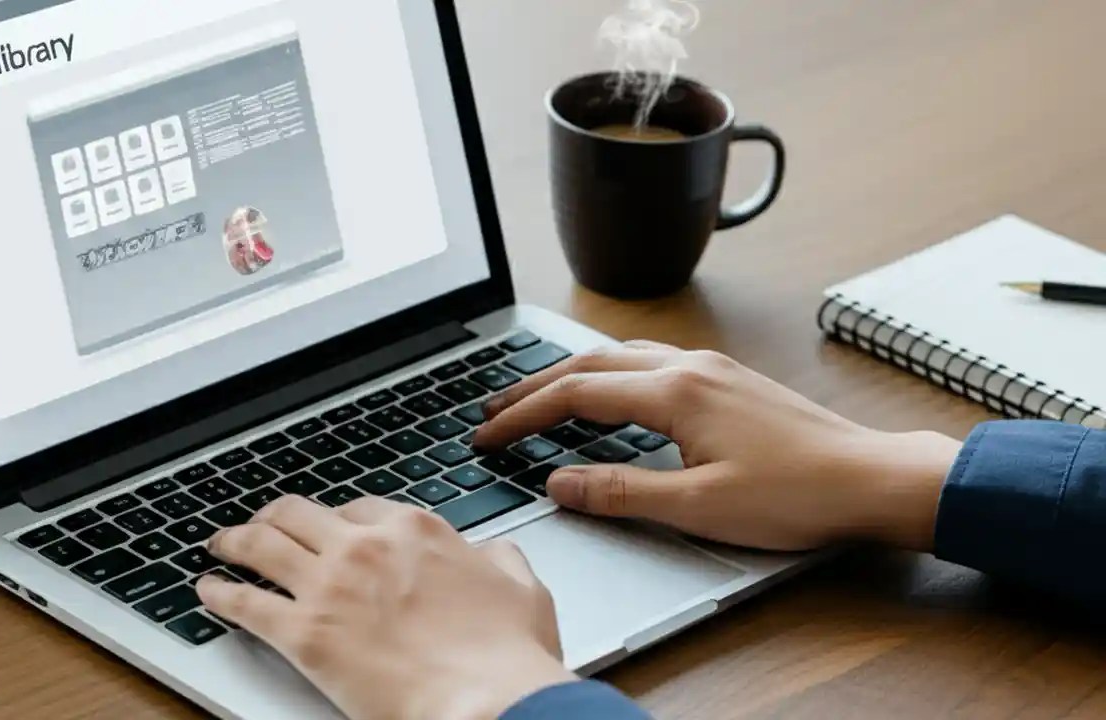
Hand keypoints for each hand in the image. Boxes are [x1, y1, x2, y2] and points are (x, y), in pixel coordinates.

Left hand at [197, 496, 575, 719]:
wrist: (487, 700)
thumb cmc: (507, 654)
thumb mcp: (522, 588)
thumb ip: (500, 561)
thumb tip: (494, 553)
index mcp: (415, 530)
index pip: (359, 506)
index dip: (337, 517)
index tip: (328, 527)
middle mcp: (366, 546)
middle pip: (299, 513)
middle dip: (274, 515)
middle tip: (261, 524)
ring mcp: (331, 586)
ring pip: (263, 545)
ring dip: (235, 541)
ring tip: (221, 545)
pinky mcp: (305, 634)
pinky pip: (246, 604)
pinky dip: (220, 594)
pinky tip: (207, 592)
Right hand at [473, 341, 961, 552]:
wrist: (873, 478)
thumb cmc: (797, 495)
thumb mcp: (699, 507)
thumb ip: (621, 491)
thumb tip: (559, 484)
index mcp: (676, 393)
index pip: (575, 394)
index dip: (523, 416)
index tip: (487, 436)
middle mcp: (689, 367)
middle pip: (589, 364)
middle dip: (533, 386)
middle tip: (491, 409)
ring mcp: (711, 368)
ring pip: (619, 356)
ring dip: (570, 374)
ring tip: (536, 396)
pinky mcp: (728, 379)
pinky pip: (649, 361)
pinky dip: (609, 374)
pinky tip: (609, 393)